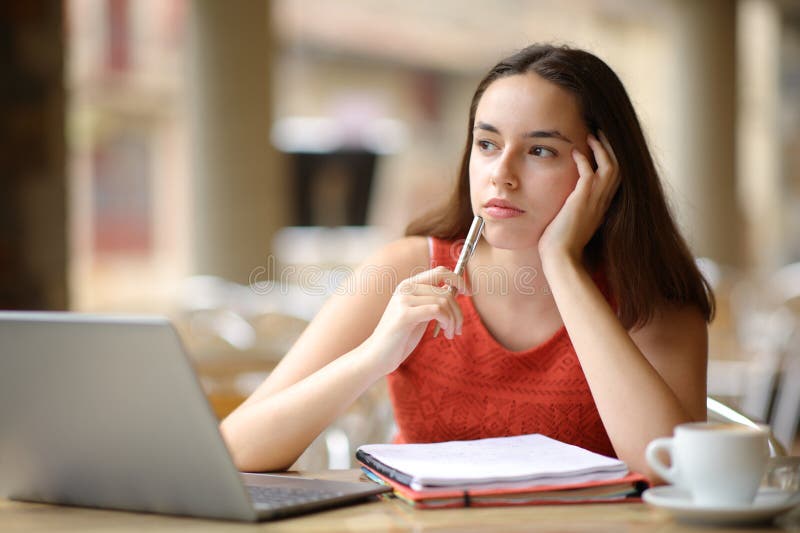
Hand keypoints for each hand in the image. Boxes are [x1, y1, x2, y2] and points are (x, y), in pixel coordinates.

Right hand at [366, 266, 466, 373]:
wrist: (377, 356)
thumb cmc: (400, 337)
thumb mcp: (419, 315)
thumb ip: (432, 302)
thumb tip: (456, 291)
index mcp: (408, 285)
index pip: (440, 271)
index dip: (458, 279)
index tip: (468, 293)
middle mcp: (405, 288)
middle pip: (445, 290)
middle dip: (458, 310)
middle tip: (458, 328)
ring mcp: (403, 300)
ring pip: (444, 301)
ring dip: (454, 320)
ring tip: (451, 333)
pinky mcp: (404, 315)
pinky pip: (437, 310)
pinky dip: (447, 321)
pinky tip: (445, 333)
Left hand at [539, 131, 619, 265]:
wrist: (561, 257)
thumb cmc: (561, 245)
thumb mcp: (572, 222)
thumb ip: (574, 210)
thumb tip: (566, 204)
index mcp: (602, 207)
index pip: (614, 179)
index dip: (610, 160)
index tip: (600, 148)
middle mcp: (603, 202)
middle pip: (618, 168)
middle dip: (611, 148)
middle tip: (599, 133)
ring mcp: (595, 201)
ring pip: (610, 167)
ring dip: (601, 149)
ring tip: (591, 135)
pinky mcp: (583, 200)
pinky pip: (589, 173)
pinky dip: (584, 160)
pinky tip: (574, 152)